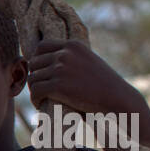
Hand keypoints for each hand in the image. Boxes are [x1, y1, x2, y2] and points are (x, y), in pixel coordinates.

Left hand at [26, 39, 143, 115]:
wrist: (116, 98)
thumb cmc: (103, 84)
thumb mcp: (88, 61)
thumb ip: (71, 58)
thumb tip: (49, 62)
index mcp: (73, 45)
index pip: (41, 47)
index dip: (37, 60)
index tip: (40, 73)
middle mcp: (65, 54)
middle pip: (34, 63)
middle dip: (36, 76)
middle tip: (41, 89)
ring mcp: (61, 69)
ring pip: (33, 79)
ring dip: (35, 90)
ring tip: (42, 98)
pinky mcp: (58, 86)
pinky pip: (35, 91)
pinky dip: (35, 100)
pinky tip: (41, 105)